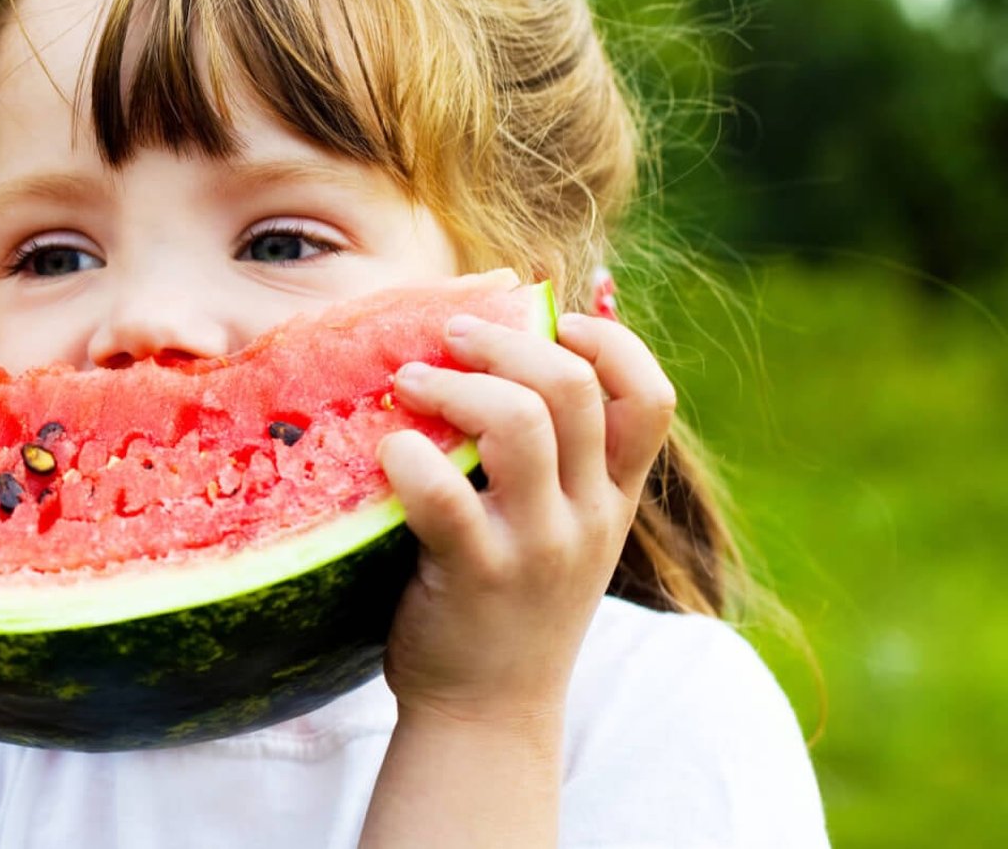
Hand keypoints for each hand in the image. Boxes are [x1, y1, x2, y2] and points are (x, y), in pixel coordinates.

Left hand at [376, 312, 677, 723]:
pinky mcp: (475, 575)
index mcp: (613, 499)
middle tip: (449, 336)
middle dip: (508, 341)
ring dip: (458, 384)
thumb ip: (551, 464)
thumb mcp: (559, 534)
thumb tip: (501, 363)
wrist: (487, 716)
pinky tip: (385, 449)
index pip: (651, 399)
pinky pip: (444, 495)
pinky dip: (409, 456)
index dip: (613, 343)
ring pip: (522, 423)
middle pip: (575, 389)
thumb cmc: (507, 608)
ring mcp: (536, 547)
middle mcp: (587, 517)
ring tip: (407, 382)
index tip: (556, 320)